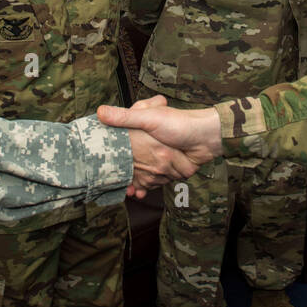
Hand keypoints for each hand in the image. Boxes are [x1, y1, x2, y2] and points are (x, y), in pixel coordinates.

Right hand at [101, 95, 222, 198]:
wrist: (206, 138)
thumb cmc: (179, 123)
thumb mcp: (148, 117)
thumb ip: (125, 117)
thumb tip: (100, 113)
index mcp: (140, 131)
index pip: (121, 146)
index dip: (112, 158)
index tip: (102, 169)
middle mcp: (149, 144)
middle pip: (131, 163)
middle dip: (124, 175)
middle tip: (115, 184)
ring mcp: (159, 157)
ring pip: (143, 174)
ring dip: (136, 183)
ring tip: (127, 191)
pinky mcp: (170, 167)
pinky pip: (156, 180)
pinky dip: (149, 187)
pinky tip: (140, 193)